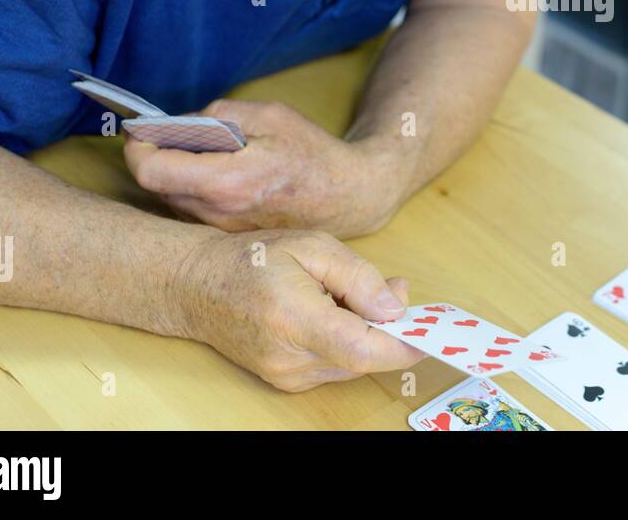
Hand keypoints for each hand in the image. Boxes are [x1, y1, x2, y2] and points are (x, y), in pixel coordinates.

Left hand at [124, 99, 400, 235]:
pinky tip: (219, 175)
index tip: (141, 130)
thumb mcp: (269, 115)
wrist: (348, 198)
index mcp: (227, 180)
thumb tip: (182, 123)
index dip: (137, 147)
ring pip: (172, 199)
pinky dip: (193, 189)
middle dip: (155, 156)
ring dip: (174, 174)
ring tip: (203, 154)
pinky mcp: (228, 236)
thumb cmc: (312, 153)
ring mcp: (222, 229)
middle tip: (170, 135)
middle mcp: (218, 212)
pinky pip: (193, 210)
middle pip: (156, 185)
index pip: (151, 171)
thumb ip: (219, 114)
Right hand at [166, 228, 424, 391]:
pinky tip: (332, 313)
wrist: (197, 287)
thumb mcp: (312, 246)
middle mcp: (290, 358)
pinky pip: (335, 365)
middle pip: (364, 357)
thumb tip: (397, 306)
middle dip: (388, 327)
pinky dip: (348, 341)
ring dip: (368, 333)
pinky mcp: (287, 381)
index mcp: (294, 319)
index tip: (429, 330)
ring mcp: (286, 376)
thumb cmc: (253, 259)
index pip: (362, 349)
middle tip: (389, 288)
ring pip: (353, 362)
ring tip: (347, 293)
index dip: (403, 344)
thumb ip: (358, 276)